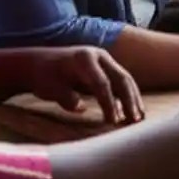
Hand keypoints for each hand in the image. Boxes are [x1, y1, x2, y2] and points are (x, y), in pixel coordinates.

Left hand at [29, 47, 143, 124]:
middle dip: (129, 100)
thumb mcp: (49, 88)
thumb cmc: (43, 77)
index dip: (109, 103)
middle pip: (121, 78)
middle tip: (134, 120)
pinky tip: (134, 110)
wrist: (39, 63)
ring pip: (125, 79)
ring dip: (134, 98)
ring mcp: (105, 60)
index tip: (112, 122)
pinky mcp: (107, 67)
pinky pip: (122, 81)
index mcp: (84, 59)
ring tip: (139, 118)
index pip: (102, 83)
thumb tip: (82, 108)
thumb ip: (66, 98)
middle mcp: (99, 56)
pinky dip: (129, 96)